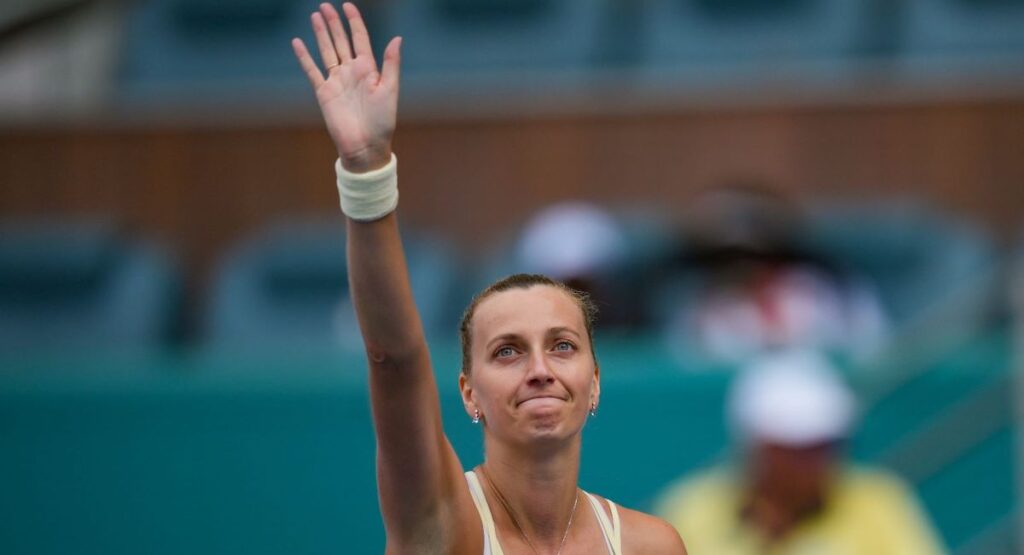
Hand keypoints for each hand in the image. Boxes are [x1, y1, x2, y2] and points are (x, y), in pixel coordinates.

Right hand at [292, 2, 401, 172]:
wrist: (366, 146)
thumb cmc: (382, 122)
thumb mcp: (390, 90)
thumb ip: (391, 64)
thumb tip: (397, 38)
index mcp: (368, 69)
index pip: (359, 39)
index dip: (354, 21)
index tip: (347, 6)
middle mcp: (351, 72)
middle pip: (340, 41)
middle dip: (334, 23)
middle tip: (325, 5)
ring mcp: (337, 81)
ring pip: (326, 51)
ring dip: (321, 34)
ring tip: (315, 16)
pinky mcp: (324, 93)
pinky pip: (312, 71)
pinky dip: (304, 57)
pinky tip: (298, 43)